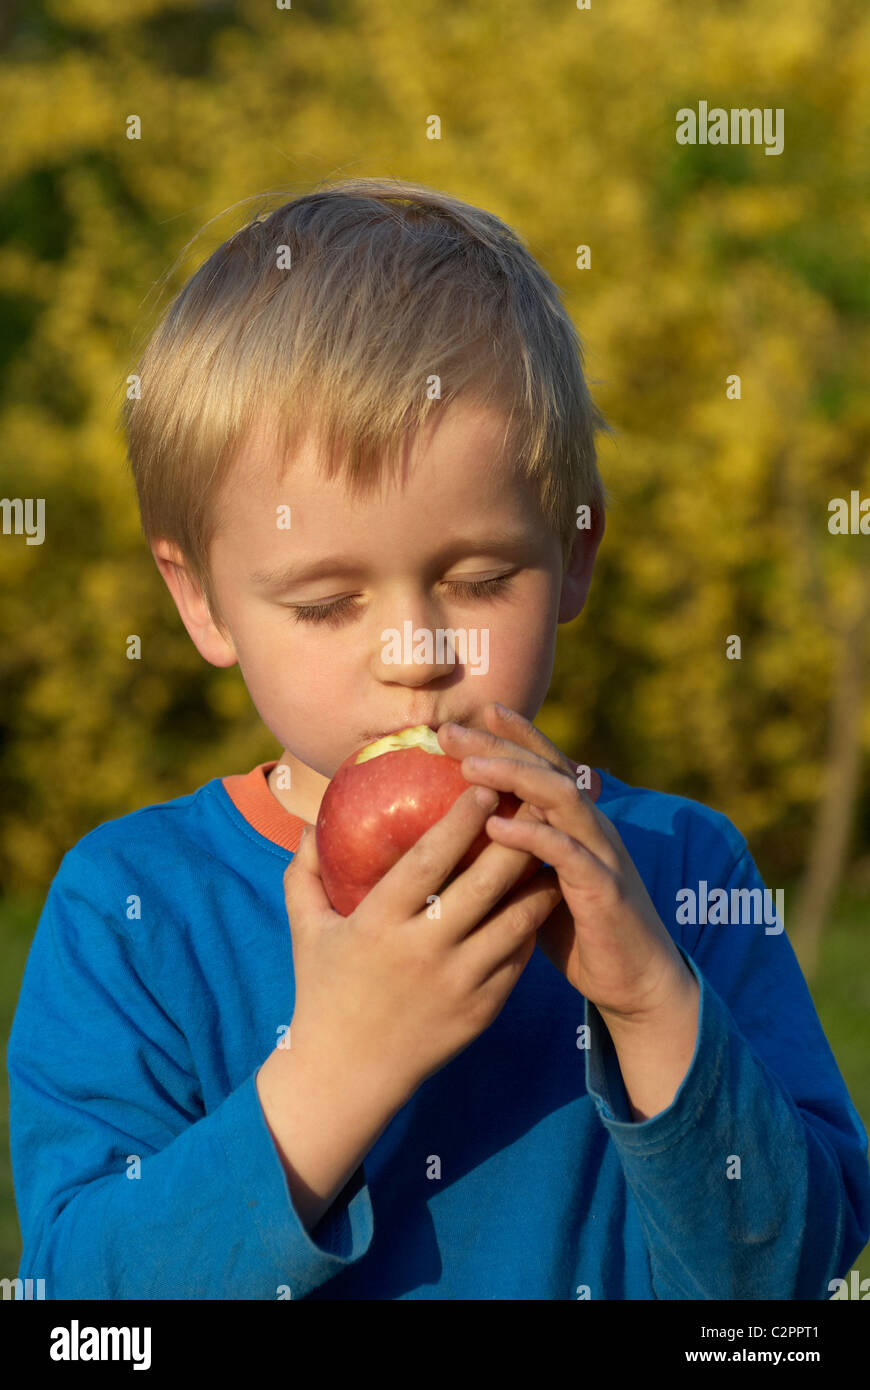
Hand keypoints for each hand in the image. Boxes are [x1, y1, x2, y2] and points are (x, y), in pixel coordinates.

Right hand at [283, 777, 562, 1104]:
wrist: (347, 1077)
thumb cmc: (323, 992)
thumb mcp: (306, 930)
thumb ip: (305, 872)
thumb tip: (311, 823)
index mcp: (379, 924)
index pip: (428, 860)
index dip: (460, 820)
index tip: (482, 786)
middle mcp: (423, 951)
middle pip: (484, 883)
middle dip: (514, 837)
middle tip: (532, 800)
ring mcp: (459, 983)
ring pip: (515, 919)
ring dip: (537, 878)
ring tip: (551, 843)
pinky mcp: (482, 1009)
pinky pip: (518, 956)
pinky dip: (532, 922)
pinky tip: (541, 894)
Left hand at [438, 703, 691, 1023]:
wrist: (635, 981)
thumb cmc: (580, 932)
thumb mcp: (540, 884)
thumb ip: (515, 856)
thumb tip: (463, 840)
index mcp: (578, 823)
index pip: (545, 764)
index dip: (515, 735)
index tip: (472, 714)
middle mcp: (592, 828)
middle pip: (546, 769)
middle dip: (499, 746)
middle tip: (450, 731)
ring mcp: (602, 854)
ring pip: (560, 799)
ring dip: (514, 778)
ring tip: (468, 768)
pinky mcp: (605, 889)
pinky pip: (568, 853)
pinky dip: (532, 835)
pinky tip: (496, 827)